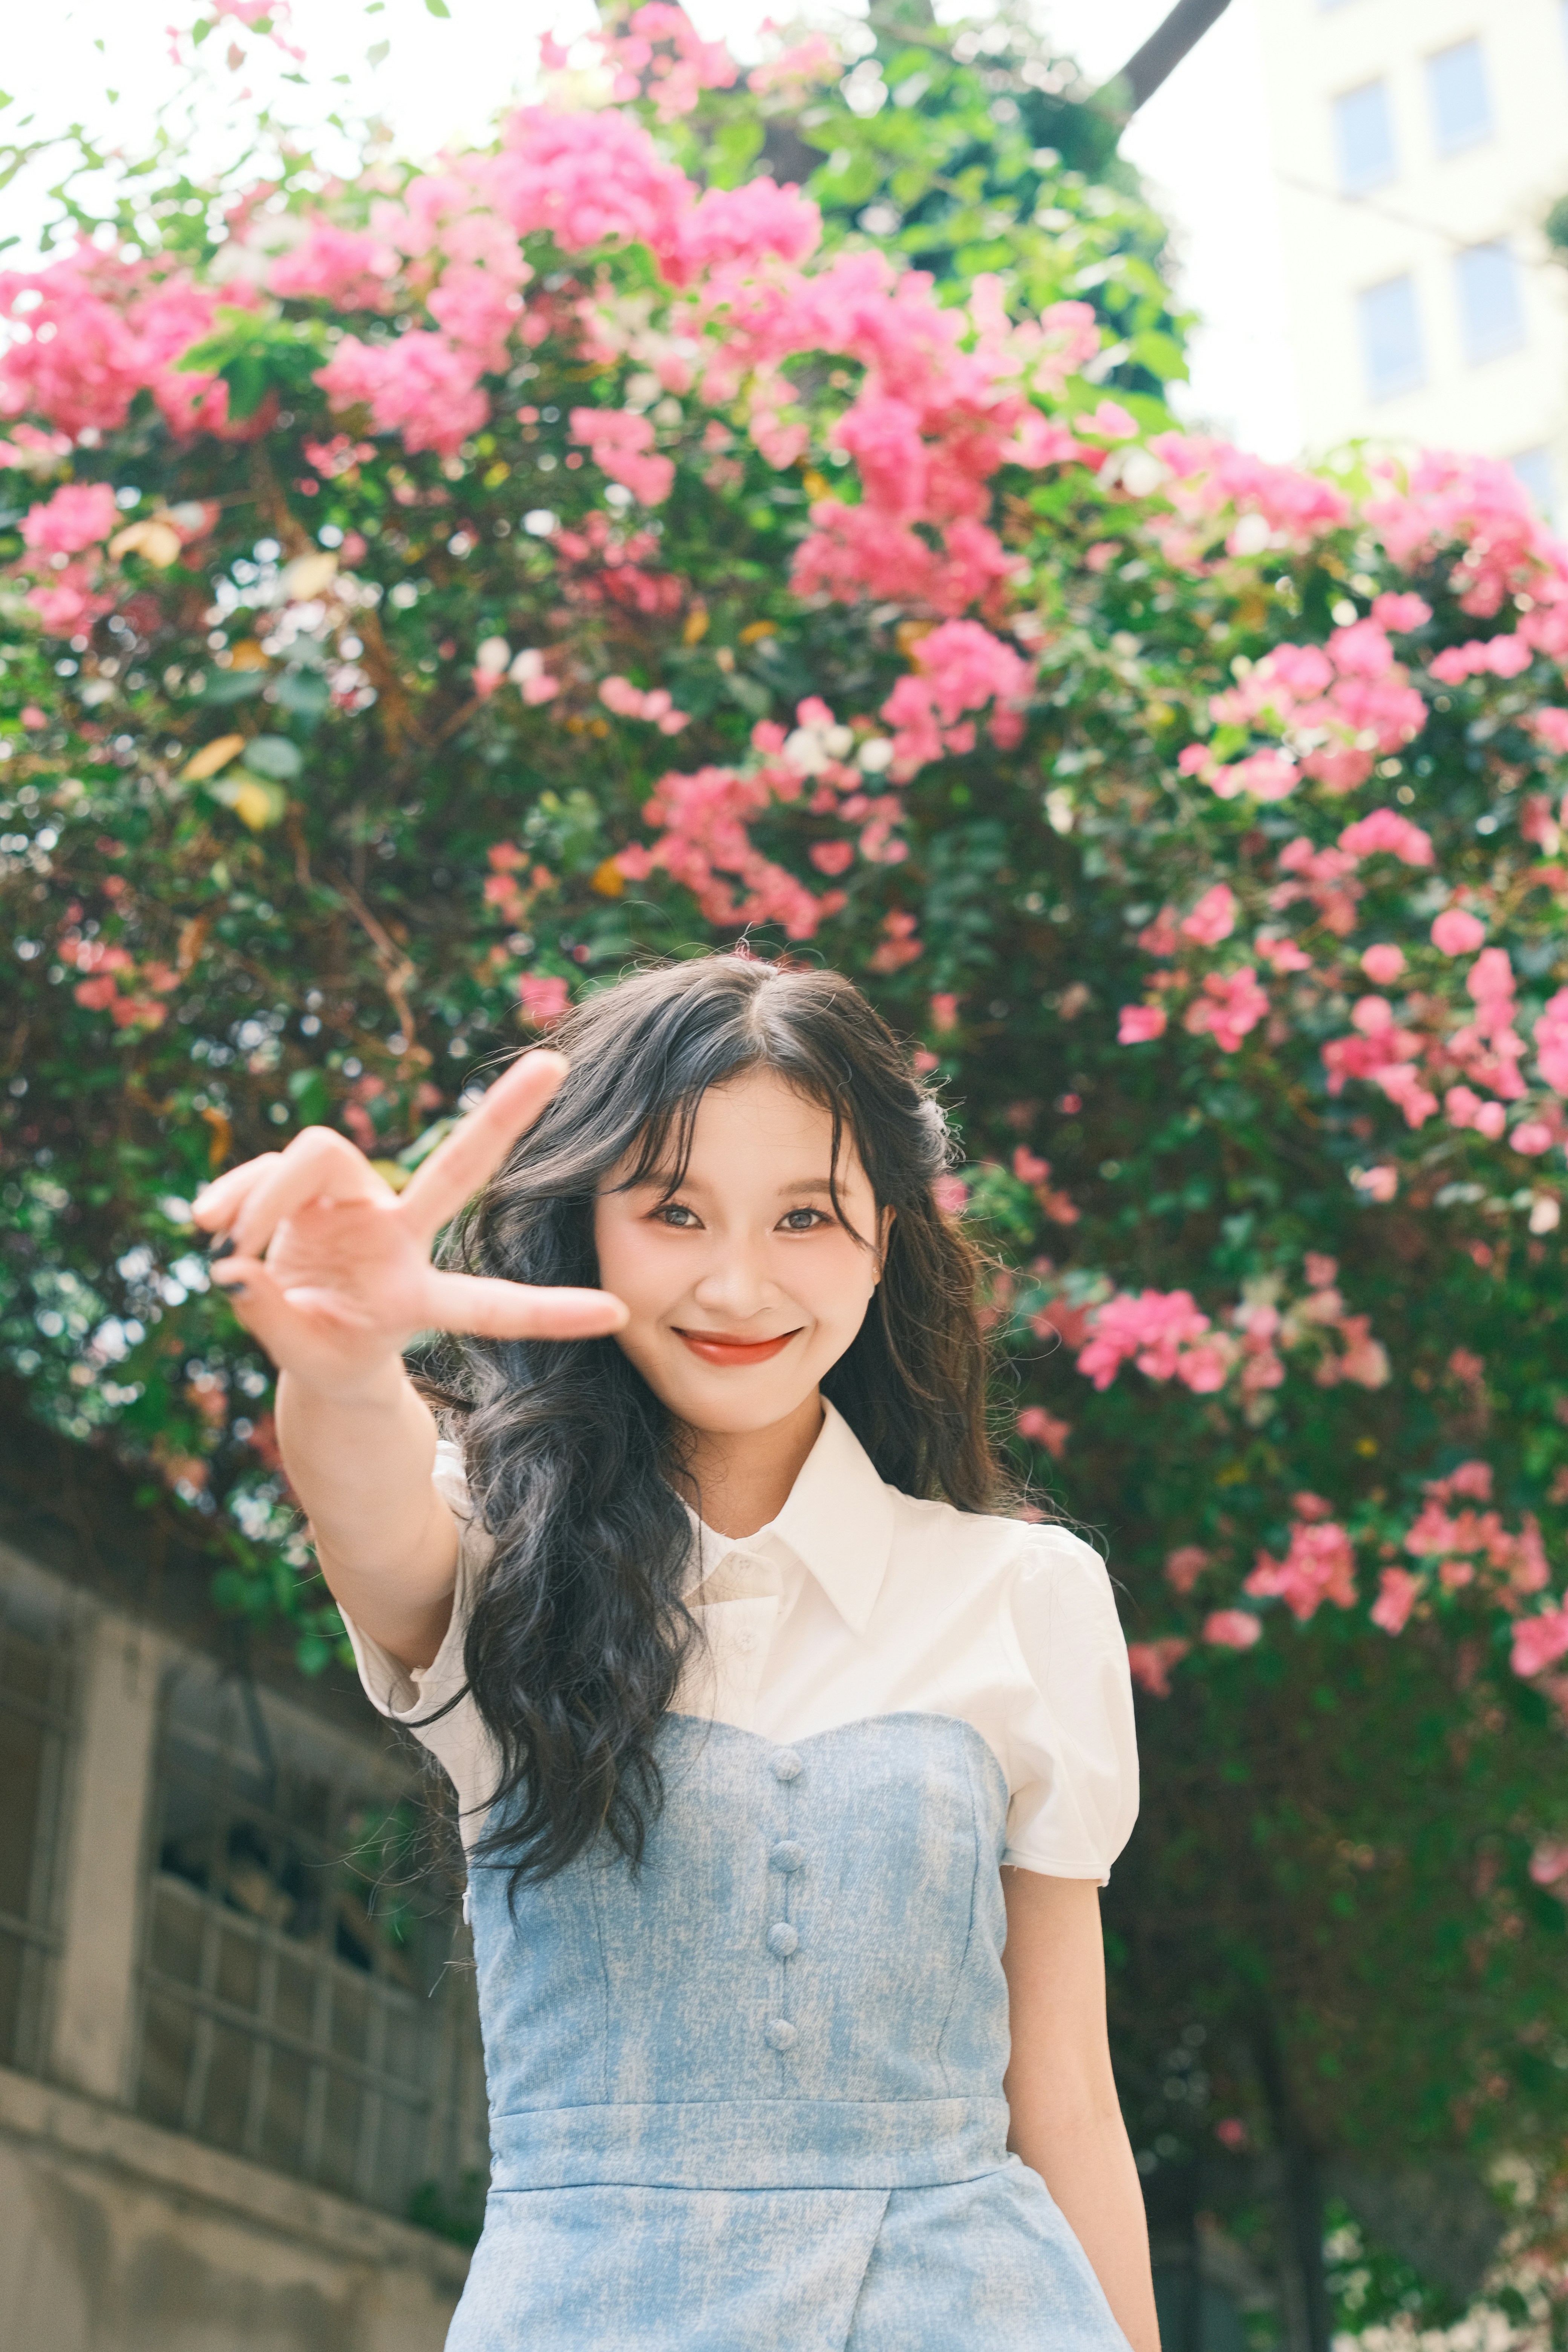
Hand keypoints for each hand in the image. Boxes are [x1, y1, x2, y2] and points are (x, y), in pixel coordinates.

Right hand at [191, 1050, 626, 1399]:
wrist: (307, 1338)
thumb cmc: (327, 1351)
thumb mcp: (304, 1356)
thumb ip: (272, 1318)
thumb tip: (232, 1271)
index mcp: (418, 1298)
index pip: (490, 1305)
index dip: (547, 1313)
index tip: (618, 1313)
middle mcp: (401, 1235)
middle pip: (460, 1166)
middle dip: (505, 1116)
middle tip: (555, 1066)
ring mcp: (361, 1203)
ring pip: (316, 1153)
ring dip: (261, 1198)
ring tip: (220, 1245)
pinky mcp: (316, 1186)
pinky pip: (266, 1171)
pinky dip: (234, 1195)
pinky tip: (209, 1224)